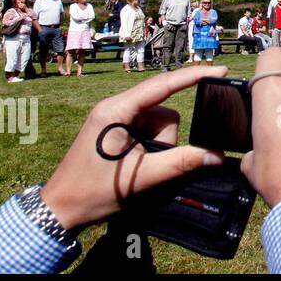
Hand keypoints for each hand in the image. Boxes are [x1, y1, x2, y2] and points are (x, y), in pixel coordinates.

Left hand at [40, 65, 227, 231]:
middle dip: (165, 140)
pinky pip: (149, 131)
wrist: (60, 210)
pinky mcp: (117, 130)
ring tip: (138, 168)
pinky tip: (137, 164)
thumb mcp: (141, 178)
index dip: (193, 76)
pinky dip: (151, 148)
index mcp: (116, 111)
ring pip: (160, 123)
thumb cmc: (92, 192)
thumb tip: (216, 155)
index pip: (161, 85)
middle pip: (164, 111)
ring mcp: (116, 119)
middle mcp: (115, 108)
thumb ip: (180, 163)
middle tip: (147, 165)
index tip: (220, 70)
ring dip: (158, 147)